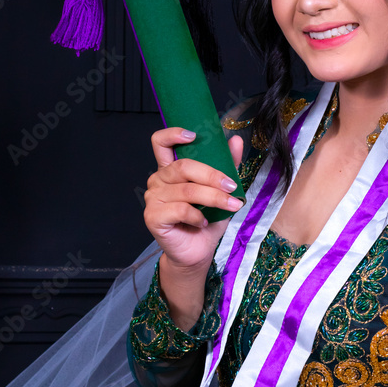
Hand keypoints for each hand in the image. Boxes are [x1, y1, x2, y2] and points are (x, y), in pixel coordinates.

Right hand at [143, 127, 244, 269]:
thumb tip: (235, 140)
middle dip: (212, 176)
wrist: (197, 252)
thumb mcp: (220, 190)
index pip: (160, 142)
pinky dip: (197, 215)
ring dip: (214, 198)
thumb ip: (226, 164)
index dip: (173, 134)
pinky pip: (180, 209)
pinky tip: (203, 222)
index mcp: (170, 169)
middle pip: (183, 167)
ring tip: (231, 206)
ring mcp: (153, 198)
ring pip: (187, 190)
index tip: (193, 136)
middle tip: (232, 187)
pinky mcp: (153, 216)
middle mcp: (158, 180)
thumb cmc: (206, 220)